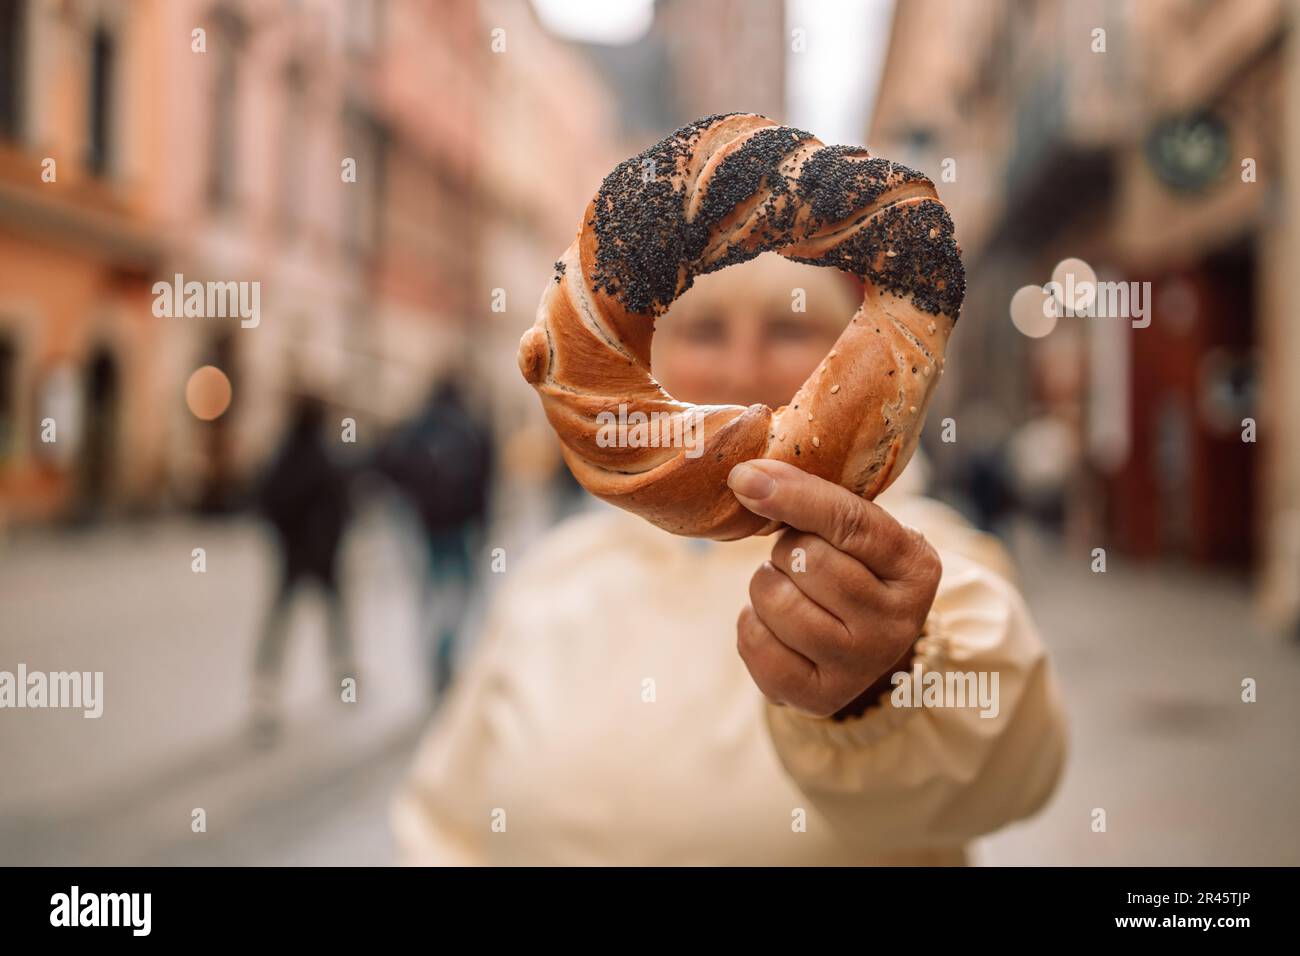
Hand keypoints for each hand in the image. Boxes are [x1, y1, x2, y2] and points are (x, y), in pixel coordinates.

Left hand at [728, 459, 941, 718]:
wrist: (860, 645)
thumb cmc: (852, 569)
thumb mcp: (857, 531)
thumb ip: (817, 499)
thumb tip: (747, 477)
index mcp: (917, 568)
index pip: (851, 522)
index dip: (794, 496)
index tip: (746, 477)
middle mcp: (898, 622)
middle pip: (808, 561)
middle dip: (785, 549)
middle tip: (798, 559)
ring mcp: (861, 665)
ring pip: (778, 602)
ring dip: (765, 585)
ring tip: (789, 590)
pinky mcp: (819, 698)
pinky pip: (755, 642)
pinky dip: (751, 623)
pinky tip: (774, 624)